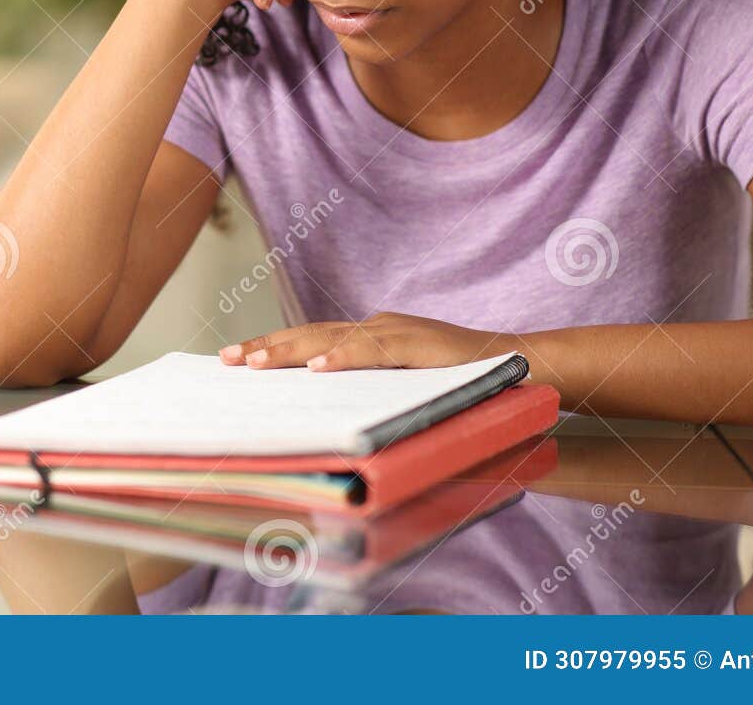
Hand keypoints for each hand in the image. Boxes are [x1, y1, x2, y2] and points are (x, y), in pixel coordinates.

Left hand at [219, 313, 511, 371]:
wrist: (527, 368)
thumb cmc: (468, 385)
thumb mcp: (410, 389)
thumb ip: (376, 397)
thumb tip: (335, 425)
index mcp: (375, 338)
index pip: (315, 342)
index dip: (275, 349)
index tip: (236, 360)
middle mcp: (381, 327)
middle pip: (312, 335)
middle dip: (266, 348)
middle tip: (225, 360)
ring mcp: (401, 332)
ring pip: (334, 339)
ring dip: (290, 350)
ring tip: (252, 363)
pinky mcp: (422, 345)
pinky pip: (376, 350)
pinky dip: (345, 357)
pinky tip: (317, 367)